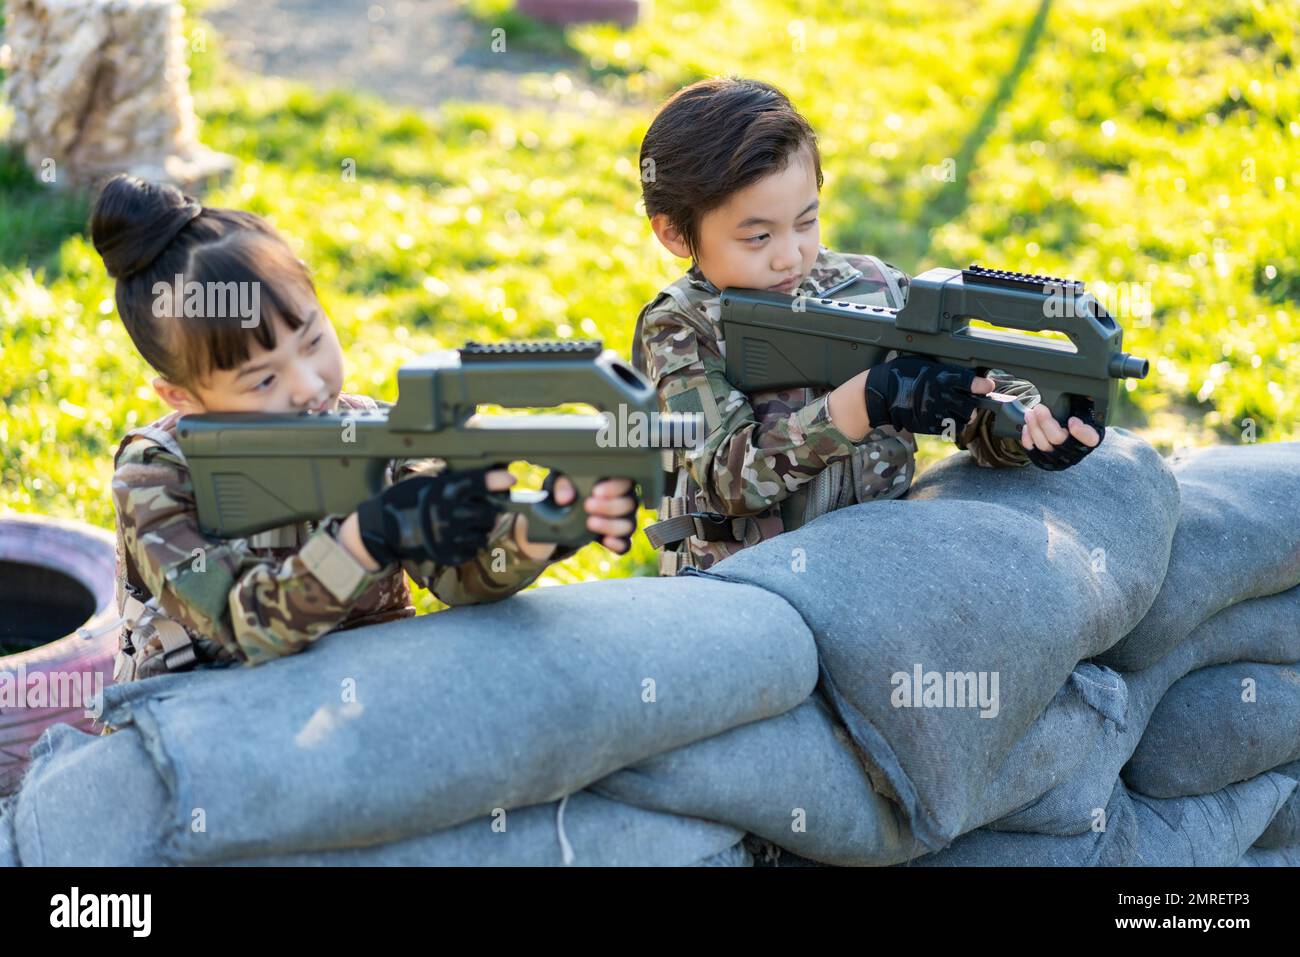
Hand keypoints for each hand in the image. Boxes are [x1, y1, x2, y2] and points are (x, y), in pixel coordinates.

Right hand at [356, 466, 508, 567]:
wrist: (381, 528)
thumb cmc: (407, 498)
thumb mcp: (427, 481)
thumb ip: (453, 477)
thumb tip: (485, 469)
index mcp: (442, 491)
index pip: (475, 483)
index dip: (495, 480)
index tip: (510, 479)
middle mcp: (447, 514)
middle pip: (489, 512)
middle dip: (492, 509)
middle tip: (489, 506)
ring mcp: (447, 536)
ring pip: (484, 533)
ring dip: (483, 527)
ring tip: (471, 522)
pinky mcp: (446, 554)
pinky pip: (473, 549)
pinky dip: (472, 543)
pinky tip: (462, 536)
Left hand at [515, 474, 638, 557]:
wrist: (567, 509)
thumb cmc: (571, 488)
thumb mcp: (564, 482)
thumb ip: (564, 486)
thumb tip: (564, 499)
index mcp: (616, 481)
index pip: (625, 482)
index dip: (614, 487)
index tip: (595, 492)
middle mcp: (625, 499)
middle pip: (629, 504)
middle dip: (609, 506)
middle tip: (588, 506)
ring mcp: (625, 519)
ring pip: (629, 525)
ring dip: (610, 525)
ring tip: (590, 523)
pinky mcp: (619, 537)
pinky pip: (626, 544)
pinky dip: (618, 544)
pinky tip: (605, 540)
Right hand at [864, 354, 995, 434]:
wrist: (880, 395)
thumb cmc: (901, 374)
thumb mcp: (924, 364)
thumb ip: (944, 370)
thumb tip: (964, 374)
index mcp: (940, 377)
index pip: (970, 383)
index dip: (982, 386)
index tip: (987, 386)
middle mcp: (940, 396)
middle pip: (971, 405)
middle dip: (974, 402)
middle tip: (972, 398)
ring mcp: (935, 413)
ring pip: (963, 419)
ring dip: (965, 414)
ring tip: (959, 409)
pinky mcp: (928, 425)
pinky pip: (949, 428)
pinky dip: (951, 423)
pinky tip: (946, 416)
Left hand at [1020, 400, 1103, 470]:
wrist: (1068, 434)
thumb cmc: (1078, 418)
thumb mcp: (1087, 408)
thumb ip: (1087, 401)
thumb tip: (1085, 392)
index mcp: (1091, 437)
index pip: (1090, 439)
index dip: (1082, 432)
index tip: (1073, 420)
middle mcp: (1076, 451)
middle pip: (1059, 440)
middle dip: (1046, 422)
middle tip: (1039, 408)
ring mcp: (1060, 458)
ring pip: (1044, 446)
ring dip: (1034, 428)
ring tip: (1030, 414)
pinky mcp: (1046, 461)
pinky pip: (1033, 453)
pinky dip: (1028, 440)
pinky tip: (1027, 427)